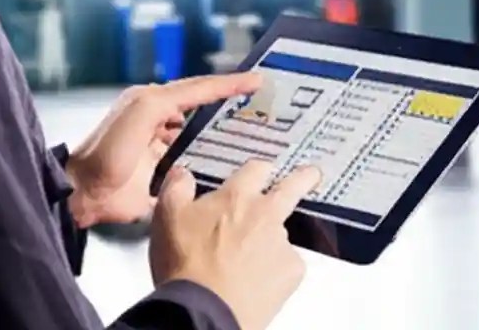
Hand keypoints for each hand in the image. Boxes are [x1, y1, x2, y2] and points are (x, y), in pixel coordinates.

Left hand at [65, 73, 261, 226]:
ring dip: (227, 139)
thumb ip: (177, 98)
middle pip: (203, 112)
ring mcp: (163, 152)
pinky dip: (215, 166)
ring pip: (203, 141)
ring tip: (258, 137)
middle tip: (263, 107)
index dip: (229, 84)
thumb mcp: (144, 109)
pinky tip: (236, 170)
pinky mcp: (165, 179)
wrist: (86, 193)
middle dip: (231, 108)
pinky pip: (196, 169)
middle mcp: (160, 123)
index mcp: (153, 102)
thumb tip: (209, 93)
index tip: (258, 80)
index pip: (199, 88)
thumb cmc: (110, 149)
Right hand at [151, 161, 321, 329]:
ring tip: (249, 263)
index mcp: (236, 197)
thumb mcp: (167, 218)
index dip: (259, 169)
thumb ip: (177, 188)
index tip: (263, 171)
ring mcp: (282, 241)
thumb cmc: (184, 265)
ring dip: (271, 241)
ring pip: (282, 234)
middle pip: (294, 187)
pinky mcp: (292, 269)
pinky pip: (287, 265)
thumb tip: (183, 172)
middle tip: (311, 175)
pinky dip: (275, 271)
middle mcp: (265, 213)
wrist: (205, 309)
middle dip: (304, 178)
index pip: (257, 168)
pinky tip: (256, 283)